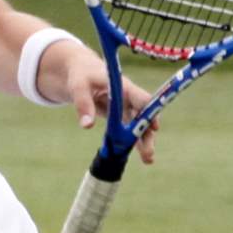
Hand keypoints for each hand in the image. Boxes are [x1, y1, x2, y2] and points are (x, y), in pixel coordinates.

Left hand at [53, 44, 161, 163]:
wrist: (81, 72)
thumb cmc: (81, 74)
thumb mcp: (78, 86)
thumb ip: (83, 104)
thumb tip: (87, 126)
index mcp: (123, 86)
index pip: (141, 98)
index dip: (149, 112)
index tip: (154, 127)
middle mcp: (128, 97)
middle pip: (143, 116)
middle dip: (147, 134)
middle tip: (149, 153)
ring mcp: (125, 107)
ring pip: (137, 125)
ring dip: (142, 141)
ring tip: (148, 160)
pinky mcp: (119, 115)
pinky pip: (128, 129)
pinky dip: (131, 141)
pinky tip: (135, 154)